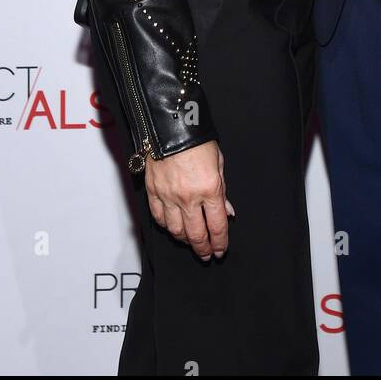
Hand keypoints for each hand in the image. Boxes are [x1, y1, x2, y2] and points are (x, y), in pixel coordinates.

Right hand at [144, 139, 234, 260]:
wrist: (170, 125)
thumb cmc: (197, 141)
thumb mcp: (218, 163)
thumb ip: (222, 190)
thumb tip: (227, 212)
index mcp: (210, 189)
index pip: (217, 226)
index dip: (221, 242)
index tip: (221, 250)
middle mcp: (189, 197)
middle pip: (196, 234)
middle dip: (204, 248)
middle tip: (207, 254)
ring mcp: (168, 196)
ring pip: (176, 231)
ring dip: (185, 241)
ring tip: (191, 242)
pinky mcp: (153, 192)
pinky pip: (159, 218)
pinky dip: (167, 226)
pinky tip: (174, 227)